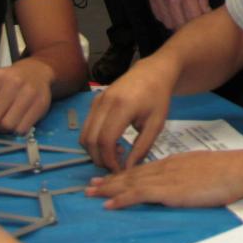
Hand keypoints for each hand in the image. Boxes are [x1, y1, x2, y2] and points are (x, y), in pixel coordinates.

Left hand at [0, 58, 54, 138]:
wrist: (38, 71)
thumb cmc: (10, 80)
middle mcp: (13, 83)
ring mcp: (29, 93)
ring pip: (7, 125)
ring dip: (2, 129)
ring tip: (3, 122)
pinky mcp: (41, 104)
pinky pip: (22, 129)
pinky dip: (16, 131)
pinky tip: (16, 122)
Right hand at [78, 53, 179, 171]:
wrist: (152, 73)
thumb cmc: (158, 98)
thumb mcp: (156, 125)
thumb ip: (142, 148)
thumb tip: (127, 169)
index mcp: (122, 106)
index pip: (106, 140)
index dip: (109, 160)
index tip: (119, 170)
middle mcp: (104, 102)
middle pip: (90, 139)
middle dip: (100, 158)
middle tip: (115, 165)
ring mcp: (97, 100)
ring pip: (84, 134)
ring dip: (95, 150)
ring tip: (116, 152)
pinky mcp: (95, 101)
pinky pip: (86, 126)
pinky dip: (94, 140)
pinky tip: (112, 141)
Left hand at [85, 150, 242, 209]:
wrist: (234, 170)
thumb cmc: (224, 172)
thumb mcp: (200, 169)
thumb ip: (186, 175)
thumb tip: (181, 183)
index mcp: (171, 163)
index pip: (141, 169)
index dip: (122, 174)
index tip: (108, 177)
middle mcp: (163, 168)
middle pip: (130, 174)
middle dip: (108, 180)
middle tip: (89, 185)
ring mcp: (163, 178)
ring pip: (129, 183)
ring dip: (108, 188)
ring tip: (91, 193)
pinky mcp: (166, 190)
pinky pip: (137, 194)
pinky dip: (121, 199)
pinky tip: (108, 204)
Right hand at [144, 0, 209, 31]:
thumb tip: (206, 13)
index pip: (193, 18)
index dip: (199, 23)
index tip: (202, 22)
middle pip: (180, 24)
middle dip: (188, 26)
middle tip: (193, 22)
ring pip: (168, 22)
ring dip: (176, 23)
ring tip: (182, 18)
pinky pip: (158, 15)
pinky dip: (165, 17)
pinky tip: (172, 12)